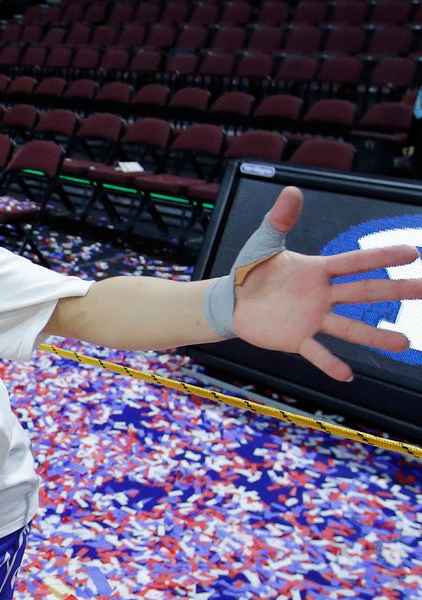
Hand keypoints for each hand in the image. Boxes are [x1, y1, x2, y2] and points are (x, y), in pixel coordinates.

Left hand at [232, 187, 421, 380]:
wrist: (230, 301)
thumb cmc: (250, 271)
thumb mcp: (264, 244)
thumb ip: (280, 220)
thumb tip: (292, 190)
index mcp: (317, 270)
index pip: (355, 262)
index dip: (382, 257)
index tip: (412, 253)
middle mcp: (322, 295)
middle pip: (364, 293)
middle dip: (396, 291)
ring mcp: (312, 318)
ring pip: (349, 328)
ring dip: (375, 336)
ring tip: (403, 343)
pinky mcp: (296, 338)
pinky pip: (317, 352)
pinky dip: (331, 363)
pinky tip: (347, 375)